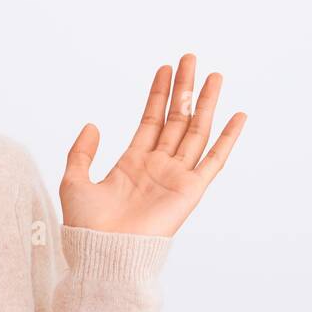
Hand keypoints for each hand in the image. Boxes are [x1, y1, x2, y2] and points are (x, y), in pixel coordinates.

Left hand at [59, 53, 245, 237]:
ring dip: (205, 103)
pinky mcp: (191, 190)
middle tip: (190, 59)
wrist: (104, 253)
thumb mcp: (74, 181)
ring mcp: (176, 176)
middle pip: (176, 119)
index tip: (164, 68)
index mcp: (133, 163)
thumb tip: (92, 125)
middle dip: (184, 89)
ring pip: (196, 131)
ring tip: (214, 75)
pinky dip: (228, 138)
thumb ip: (81, 152)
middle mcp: (158, 166)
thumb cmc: (87, 226)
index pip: (151, 119)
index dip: (158, 94)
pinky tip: (238, 116)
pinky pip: (214, 160)